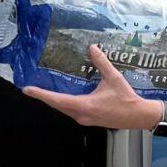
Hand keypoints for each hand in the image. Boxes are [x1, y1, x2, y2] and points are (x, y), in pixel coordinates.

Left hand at [25, 47, 161, 130]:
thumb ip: (102, 62)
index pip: (57, 100)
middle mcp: (81, 115)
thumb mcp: (114, 78)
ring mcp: (84, 119)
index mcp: (84, 105)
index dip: (41, 94)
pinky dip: (64, 103)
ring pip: (64, 109)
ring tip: (44, 91)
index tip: (28, 90)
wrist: (138, 116)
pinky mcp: (89, 120)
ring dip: (54, 101)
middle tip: (31, 88)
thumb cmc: (126, 99)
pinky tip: (63, 96)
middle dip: (44, 97)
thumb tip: (92, 47)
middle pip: (57, 106)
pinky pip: (71, 111)